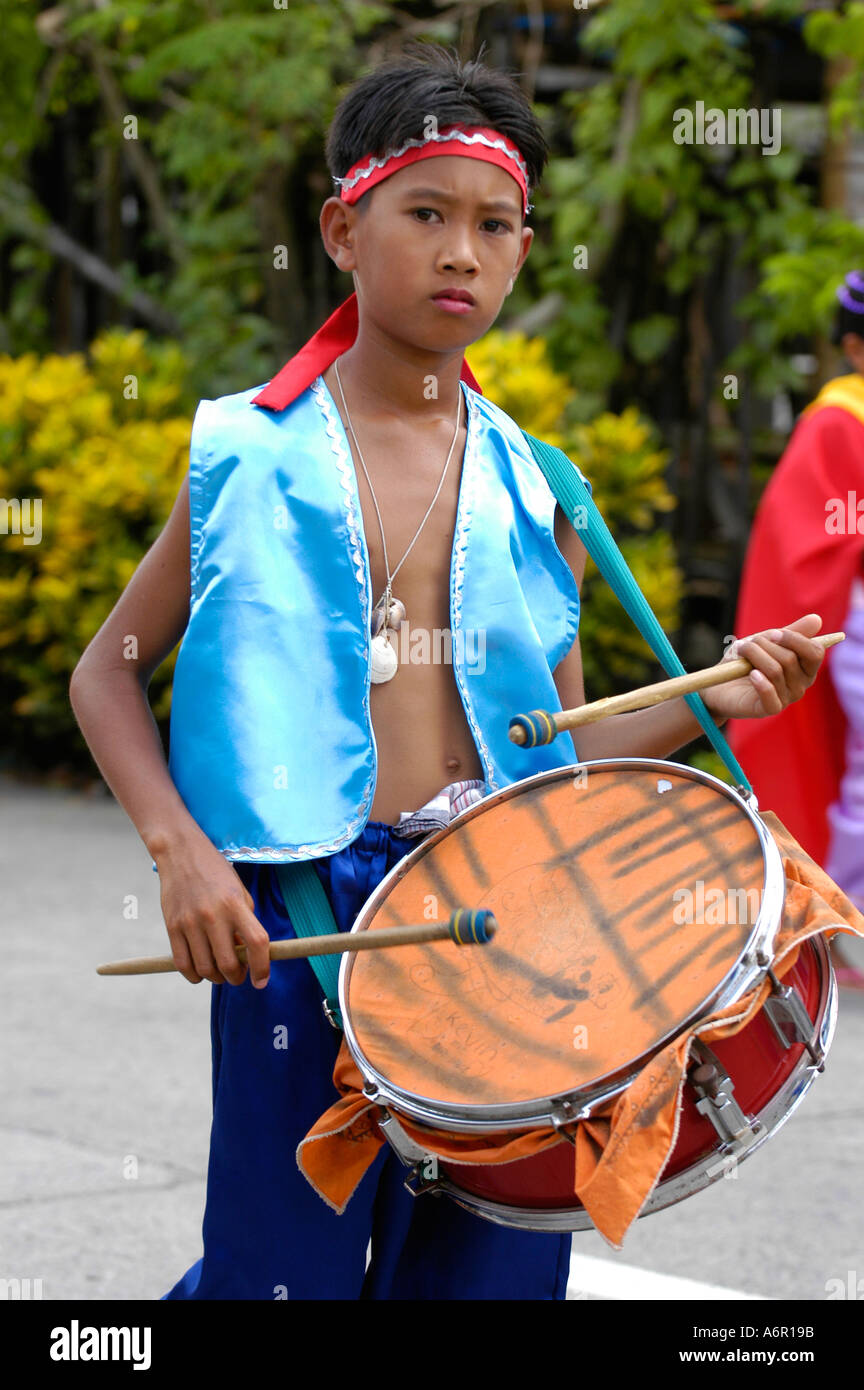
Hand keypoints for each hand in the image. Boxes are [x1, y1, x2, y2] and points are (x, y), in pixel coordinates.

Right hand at [155, 832, 270, 987]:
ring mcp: (190, 922)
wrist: (181, 853)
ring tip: (220, 971)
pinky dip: (194, 975)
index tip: (261, 981)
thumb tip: (244, 957)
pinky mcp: (172, 927)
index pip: (256, 943)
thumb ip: (245, 924)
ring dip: (216, 978)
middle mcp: (213, 915)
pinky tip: (200, 971)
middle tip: (238, 975)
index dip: (262, 967)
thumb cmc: (216, 873)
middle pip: (228, 964)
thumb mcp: (239, 893)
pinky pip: (183, 964)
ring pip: (205, 969)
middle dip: (236, 978)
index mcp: (235, 904)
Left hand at [702, 613, 825, 721]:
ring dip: (753, 655)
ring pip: (775, 671)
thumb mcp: (766, 641)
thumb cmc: (745, 661)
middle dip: (764, 645)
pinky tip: (751, 674)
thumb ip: (791, 632)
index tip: (773, 634)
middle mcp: (801, 685)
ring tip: (740, 652)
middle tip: (746, 644)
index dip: (794, 639)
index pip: (815, 652)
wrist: (719, 685)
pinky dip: (760, 681)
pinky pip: (770, 693)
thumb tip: (816, 619)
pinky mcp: (769, 709)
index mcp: (805, 668)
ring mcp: (787, 699)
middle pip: (790, 658)